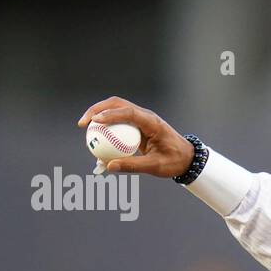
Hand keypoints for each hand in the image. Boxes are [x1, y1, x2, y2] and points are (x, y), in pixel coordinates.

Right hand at [77, 96, 194, 176]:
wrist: (187, 158)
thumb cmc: (174, 161)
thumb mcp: (155, 166)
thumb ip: (133, 166)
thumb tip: (109, 166)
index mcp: (152, 123)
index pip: (128, 113)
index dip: (110, 115)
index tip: (94, 121)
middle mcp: (146, 116)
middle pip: (118, 104)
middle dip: (98, 110)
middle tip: (83, 123)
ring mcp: (141, 119)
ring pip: (116, 109)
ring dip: (99, 114)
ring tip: (85, 126)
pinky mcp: (138, 124)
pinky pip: (119, 121)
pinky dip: (106, 125)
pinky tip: (96, 135)